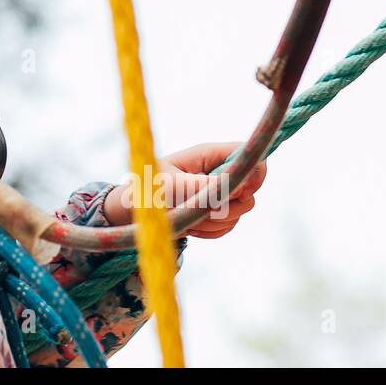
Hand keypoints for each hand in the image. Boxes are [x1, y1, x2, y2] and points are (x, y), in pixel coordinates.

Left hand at [101, 143, 266, 238]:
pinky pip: (229, 226)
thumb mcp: (173, 187)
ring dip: (214, 221)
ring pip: (240, 211)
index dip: (253, 173)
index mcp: (207, 155)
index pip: (247, 153)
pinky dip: (210, 231)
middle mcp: (217, 172)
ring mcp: (219, 192)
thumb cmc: (148, 191)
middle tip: (198, 209)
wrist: (132, 214)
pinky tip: (188, 225)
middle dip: (228, 206)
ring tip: (186, 217)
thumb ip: (206, 186)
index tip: (236, 192)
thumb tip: (237, 187)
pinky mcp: (216, 212)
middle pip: (250, 189)